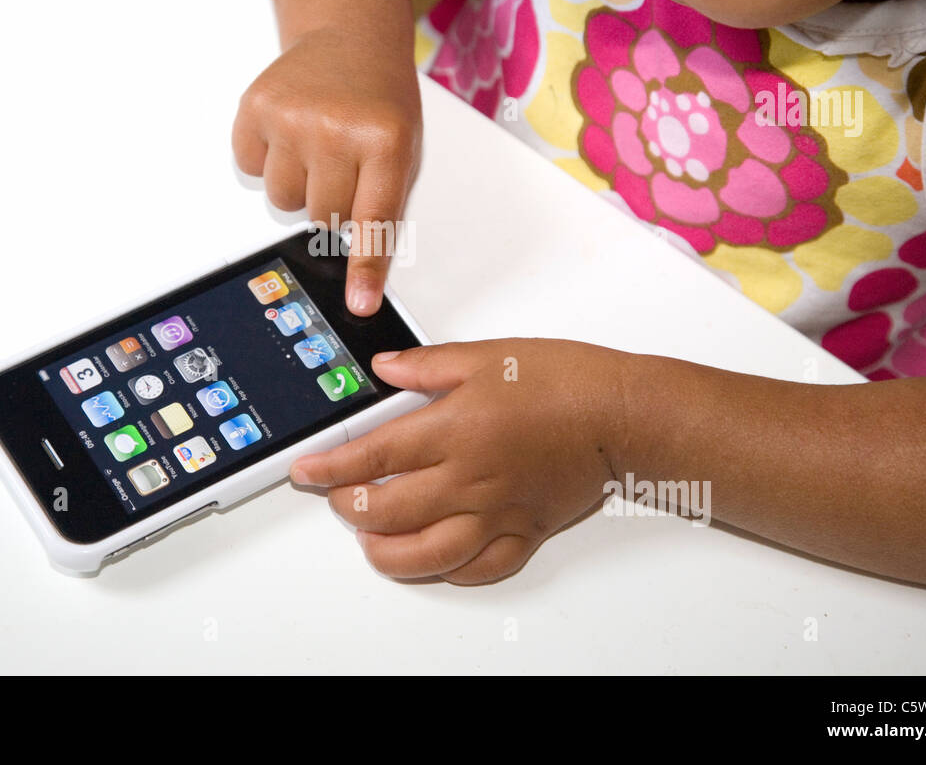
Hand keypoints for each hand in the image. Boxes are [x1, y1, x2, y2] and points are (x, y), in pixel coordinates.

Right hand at [232, 26, 421, 314]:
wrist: (350, 33)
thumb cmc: (379, 97)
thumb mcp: (404, 149)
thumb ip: (384, 207)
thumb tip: (363, 278)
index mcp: (386, 140)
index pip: (372, 221)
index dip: (364, 267)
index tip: (358, 302)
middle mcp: (337, 129)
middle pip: (320, 217)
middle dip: (331, 204)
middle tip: (343, 166)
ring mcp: (292, 117)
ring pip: (283, 201)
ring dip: (298, 185)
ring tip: (316, 147)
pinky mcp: (255, 107)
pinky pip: (250, 169)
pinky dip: (266, 160)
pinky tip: (289, 132)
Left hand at [290, 339, 627, 583]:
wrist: (619, 414)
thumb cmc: (562, 381)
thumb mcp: (486, 356)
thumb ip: (426, 364)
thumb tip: (383, 367)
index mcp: (454, 430)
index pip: (373, 457)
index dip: (330, 467)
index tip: (305, 471)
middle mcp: (469, 478)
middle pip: (388, 511)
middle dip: (349, 508)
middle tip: (337, 497)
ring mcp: (496, 512)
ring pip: (426, 553)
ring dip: (386, 552)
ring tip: (370, 540)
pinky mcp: (524, 531)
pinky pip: (479, 567)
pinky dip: (448, 569)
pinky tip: (432, 557)